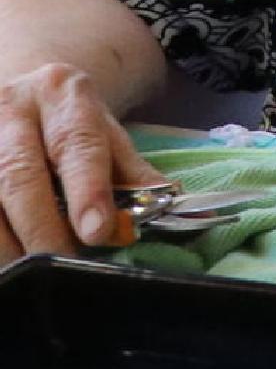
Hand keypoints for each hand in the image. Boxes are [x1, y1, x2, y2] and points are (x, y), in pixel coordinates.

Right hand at [0, 63, 163, 261]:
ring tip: (30, 275)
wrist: (20, 93)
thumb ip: (132, 173)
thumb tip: (167, 207)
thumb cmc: (68, 124)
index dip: (87, 190)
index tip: (97, 232)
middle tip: (61, 266)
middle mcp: (11, 107)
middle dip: (41, 227)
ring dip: (7, 243)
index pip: (77, 144)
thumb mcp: (106, 135)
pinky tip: (5, 263)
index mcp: (63, 95)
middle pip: (19, 175)